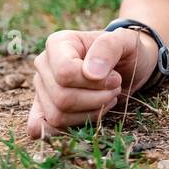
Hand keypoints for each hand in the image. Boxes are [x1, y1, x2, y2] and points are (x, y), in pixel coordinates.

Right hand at [27, 27, 154, 138]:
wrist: (126, 65)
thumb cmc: (124, 50)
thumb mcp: (125, 40)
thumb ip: (108, 48)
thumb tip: (90, 73)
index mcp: (58, 43)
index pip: (65, 72)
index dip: (93, 82)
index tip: (115, 77)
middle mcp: (44, 65)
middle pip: (62, 96)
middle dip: (96, 98)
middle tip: (115, 88)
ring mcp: (43, 87)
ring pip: (57, 115)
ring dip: (91, 112)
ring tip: (107, 97)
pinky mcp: (45, 107)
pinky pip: (48, 126)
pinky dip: (70, 127)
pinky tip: (87, 116)